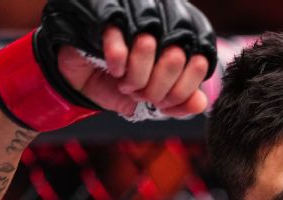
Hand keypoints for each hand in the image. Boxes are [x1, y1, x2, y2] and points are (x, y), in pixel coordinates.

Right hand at [58, 28, 210, 117]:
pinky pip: (120, 42)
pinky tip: (113, 69)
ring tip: (125, 83)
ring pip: (150, 47)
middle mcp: (166, 22)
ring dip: (136, 78)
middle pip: (177, 58)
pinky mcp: (110, 14)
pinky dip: (118, 63)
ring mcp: (139, 16)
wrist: (82, 75)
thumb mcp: (152, 101)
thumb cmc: (122, 83)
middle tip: (141, 94)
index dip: (182, 91)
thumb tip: (200, 102)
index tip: (164, 103)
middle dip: (156, 90)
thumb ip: (180, 102)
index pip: (200, 64)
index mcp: (184, 40)